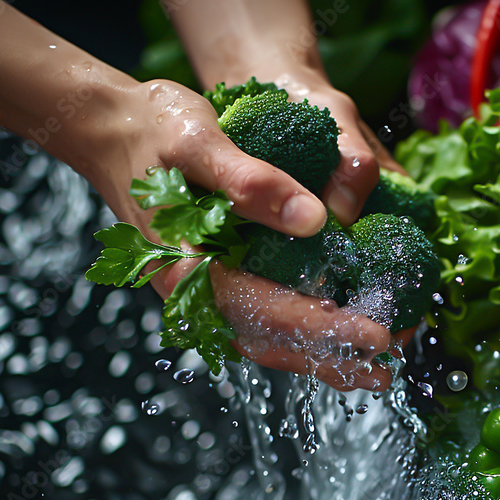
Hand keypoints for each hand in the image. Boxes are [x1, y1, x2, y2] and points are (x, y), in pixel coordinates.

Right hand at [80, 79, 400, 390]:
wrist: (111, 130)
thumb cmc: (154, 130)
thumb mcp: (199, 142)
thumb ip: (251, 182)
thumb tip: (317, 220)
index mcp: (187, 267)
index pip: (264, 312)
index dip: (324, 328)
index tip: (376, 336)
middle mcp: (195, 293)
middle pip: (269, 342)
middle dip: (331, 358)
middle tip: (389, 368)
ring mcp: (205, 292)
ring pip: (268, 340)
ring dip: (321, 356)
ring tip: (375, 369)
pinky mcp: (218, 282)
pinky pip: (264, 319)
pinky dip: (304, 334)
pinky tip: (342, 333)